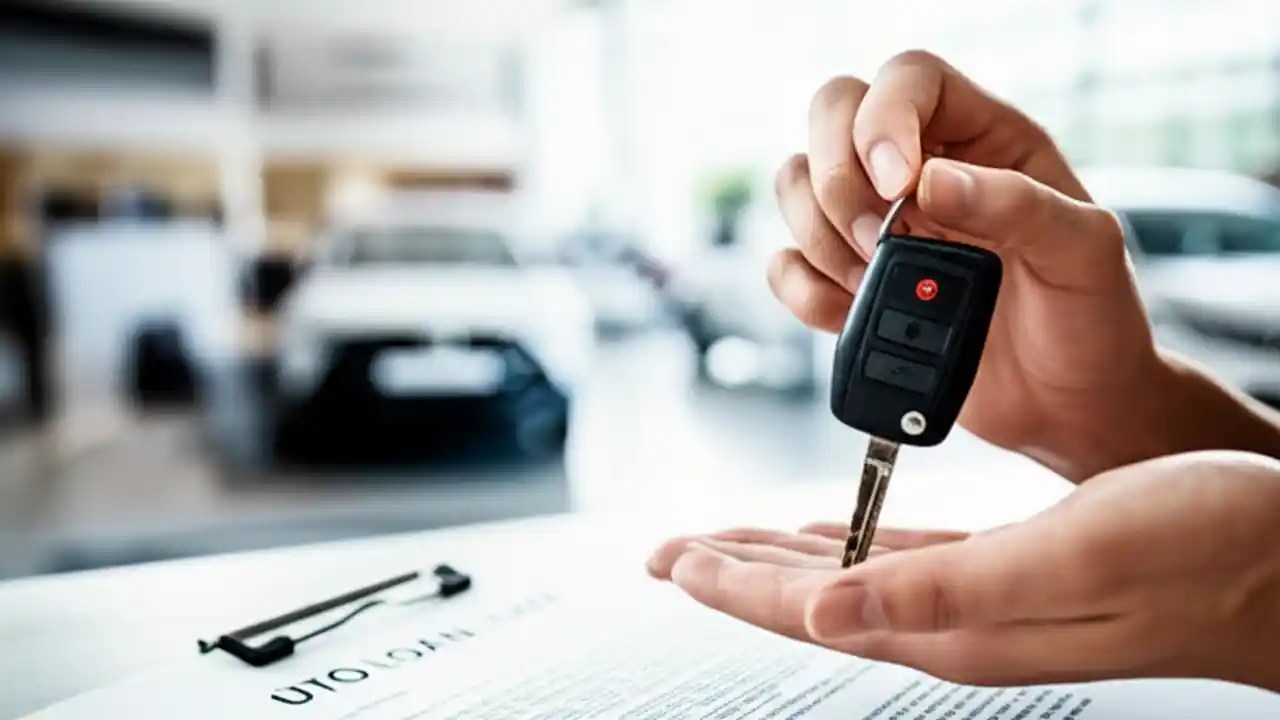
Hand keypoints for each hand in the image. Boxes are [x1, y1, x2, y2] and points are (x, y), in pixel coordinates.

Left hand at [648, 451, 1279, 690]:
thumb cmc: (1203, 556)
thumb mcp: (1068, 560)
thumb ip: (937, 593)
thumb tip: (821, 614)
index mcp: (957, 622)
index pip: (810, 609)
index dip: (732, 586)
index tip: (671, 561)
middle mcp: (957, 619)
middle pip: (812, 598)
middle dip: (733, 573)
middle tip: (670, 552)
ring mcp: (982, 599)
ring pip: (846, 578)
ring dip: (778, 559)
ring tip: (722, 543)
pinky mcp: (1009, 569)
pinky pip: (899, 561)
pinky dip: (849, 544)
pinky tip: (829, 535)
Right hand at [773, 51, 1162, 479]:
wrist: (1069, 409)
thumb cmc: (1091, 323)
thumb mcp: (1085, 253)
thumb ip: (1019, 206)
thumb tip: (932, 180)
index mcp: (986, 140)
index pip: (910, 79)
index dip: (885, 117)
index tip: (897, 186)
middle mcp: (923, 170)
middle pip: (833, 113)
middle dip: (837, 179)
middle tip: (878, 241)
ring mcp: (878, 226)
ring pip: (796, 182)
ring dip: (820, 235)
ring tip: (877, 282)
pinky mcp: (849, 285)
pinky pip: (786, 264)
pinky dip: (804, 292)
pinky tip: (854, 314)